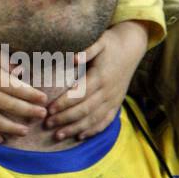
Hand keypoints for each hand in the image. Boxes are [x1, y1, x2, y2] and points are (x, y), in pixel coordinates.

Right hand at [0, 28, 47, 142]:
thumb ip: (2, 59)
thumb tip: (20, 70)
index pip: (13, 87)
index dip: (30, 94)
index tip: (43, 99)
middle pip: (7, 105)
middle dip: (27, 111)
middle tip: (41, 115)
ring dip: (10, 127)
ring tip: (24, 131)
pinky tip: (0, 139)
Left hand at [45, 20, 148, 140]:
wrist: (131, 48)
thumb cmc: (110, 44)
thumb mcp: (100, 41)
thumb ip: (87, 49)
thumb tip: (73, 58)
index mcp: (100, 77)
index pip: (79, 94)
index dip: (64, 103)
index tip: (49, 109)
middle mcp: (107, 92)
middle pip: (84, 110)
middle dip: (65, 119)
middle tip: (47, 124)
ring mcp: (113, 100)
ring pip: (93, 119)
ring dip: (75, 129)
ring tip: (58, 136)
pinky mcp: (117, 104)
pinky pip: (105, 122)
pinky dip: (93, 131)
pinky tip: (79, 137)